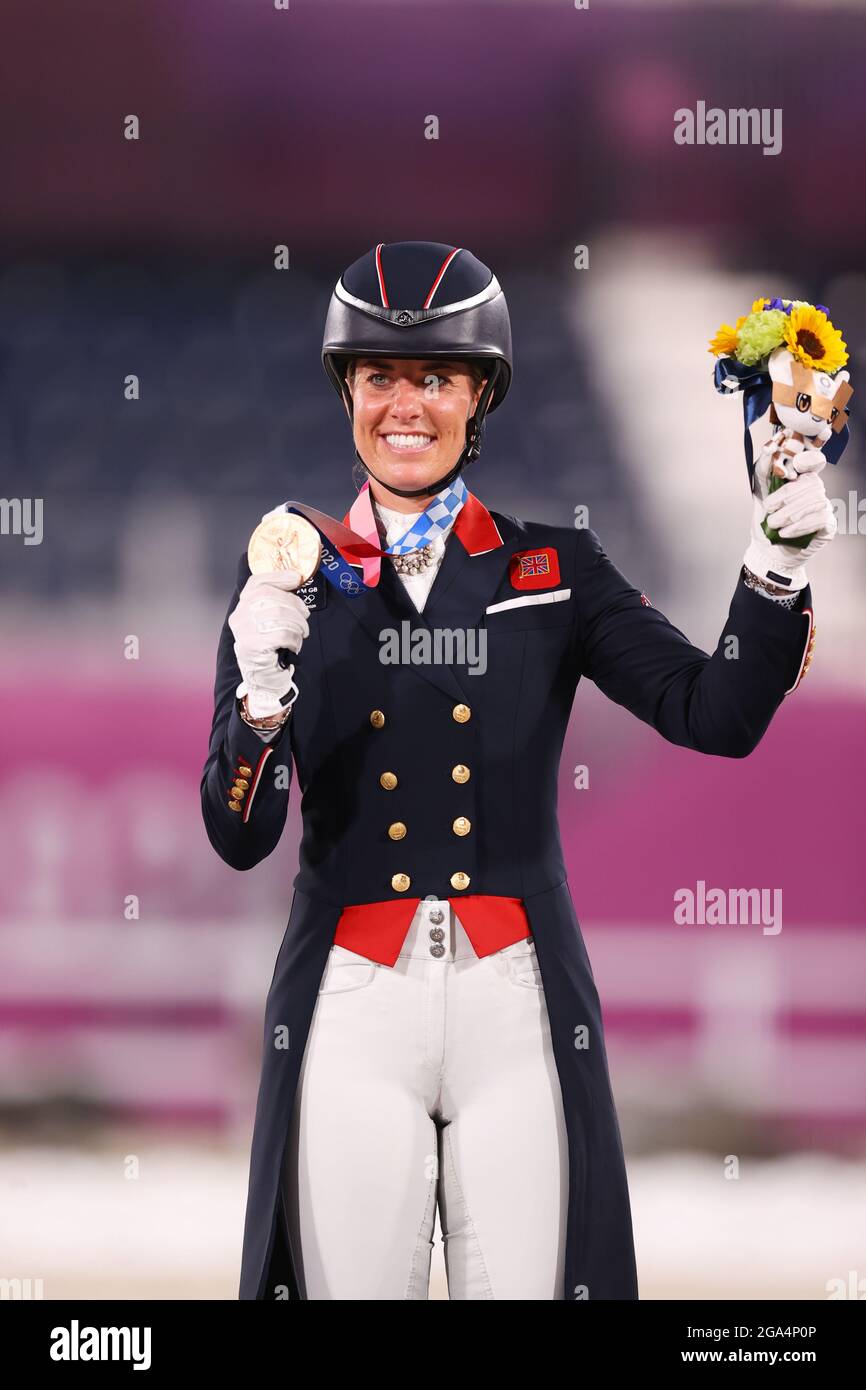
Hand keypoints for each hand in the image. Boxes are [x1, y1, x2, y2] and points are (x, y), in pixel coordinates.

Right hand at [228, 570, 309, 717]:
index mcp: (243, 606)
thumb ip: (278, 600)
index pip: (257, 583)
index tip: (295, 578)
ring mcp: (243, 631)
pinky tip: (293, 645)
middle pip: (272, 597)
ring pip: (279, 615)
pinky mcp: (252, 646)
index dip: (278, 577)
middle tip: (304, 617)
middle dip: (295, 605)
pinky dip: (294, 638)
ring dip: (298, 623)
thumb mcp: (272, 620)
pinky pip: (282, 634)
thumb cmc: (272, 645)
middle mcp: (239, 617)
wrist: (265, 677)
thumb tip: (294, 578)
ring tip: (300, 633)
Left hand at [743, 430, 836, 591]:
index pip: (815, 461)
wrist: (767, 549)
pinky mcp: (828, 524)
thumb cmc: (765, 520)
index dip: (809, 460)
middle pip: (811, 484)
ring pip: (814, 502)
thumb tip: (769, 449)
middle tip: (769, 512)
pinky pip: (819, 519)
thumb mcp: (759, 493)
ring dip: (789, 514)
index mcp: (801, 477)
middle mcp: (816, 489)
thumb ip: (764, 470)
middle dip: (786, 498)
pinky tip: (786, 533)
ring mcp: (824, 506)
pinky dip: (799, 526)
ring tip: (774, 525)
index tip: (796, 466)